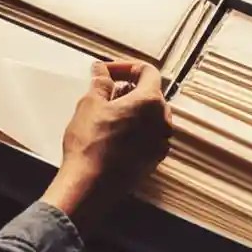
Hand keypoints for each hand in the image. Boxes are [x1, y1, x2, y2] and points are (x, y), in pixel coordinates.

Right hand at [41, 61, 171, 230]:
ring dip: (132, 109)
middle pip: (151, 93)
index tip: (109, 71)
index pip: (148, 71)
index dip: (126, 66)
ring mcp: (160, 144)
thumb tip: (102, 71)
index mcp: (150, 102)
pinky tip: (113, 133)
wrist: (89, 185)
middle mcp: (162, 122)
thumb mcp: (90, 104)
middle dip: (129, 87)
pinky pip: (148, 136)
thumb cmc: (90, 145)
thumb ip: (101, 82)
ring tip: (108, 112)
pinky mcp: (152, 161)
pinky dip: (135, 129)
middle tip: (106, 90)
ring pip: (150, 116)